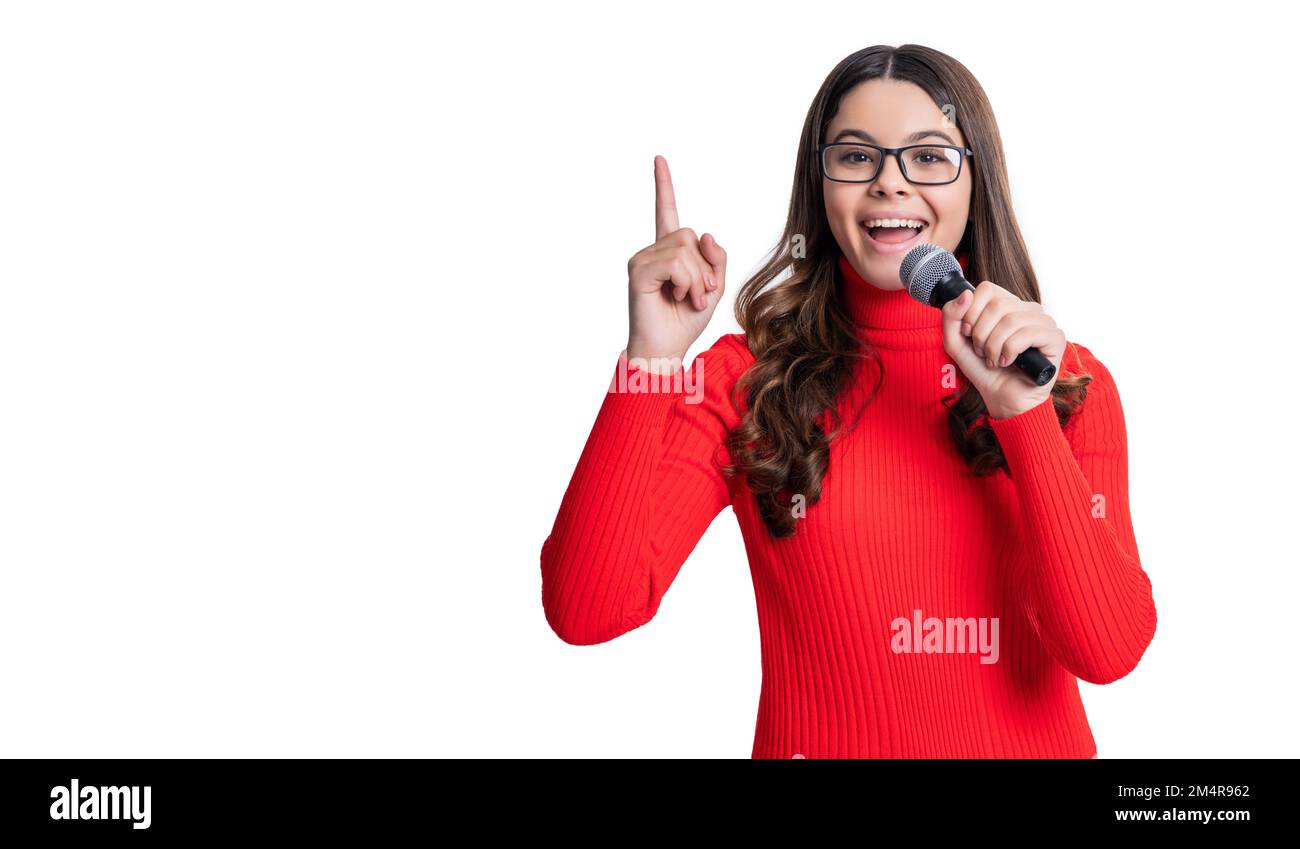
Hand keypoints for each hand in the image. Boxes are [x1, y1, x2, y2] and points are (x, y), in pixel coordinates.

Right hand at [625, 155, 725, 368]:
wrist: (665, 349)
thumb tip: (705, 234)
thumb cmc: (684, 321)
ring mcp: (642, 260)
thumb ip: (715, 258)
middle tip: (700, 295)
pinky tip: (679, 297)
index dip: (664, 185)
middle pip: (689, 234)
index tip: (659, 159)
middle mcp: (651, 251)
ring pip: (685, 249)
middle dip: (704, 267)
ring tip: (690, 299)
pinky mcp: (638, 271)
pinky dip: (687, 282)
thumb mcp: (713, 287)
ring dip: (697, 278)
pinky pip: (676, 263)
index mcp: (668, 253)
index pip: (665, 212)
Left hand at [940, 280, 1065, 419]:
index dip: (971, 311)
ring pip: (1010, 320)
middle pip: (997, 305)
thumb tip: (965, 293)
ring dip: (993, 346)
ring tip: (994, 360)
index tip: (968, 333)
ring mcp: (1043, 321)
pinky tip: (1008, 362)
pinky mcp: (1055, 337)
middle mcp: (1027, 309)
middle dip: (981, 334)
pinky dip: (1009, 351)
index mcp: (1007, 305)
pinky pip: (1027, 334)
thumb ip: (951, 316)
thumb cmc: (984, 370)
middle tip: (983, 352)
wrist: (1002, 399)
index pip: (987, 289)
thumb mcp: (956, 342)